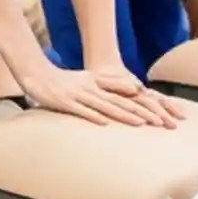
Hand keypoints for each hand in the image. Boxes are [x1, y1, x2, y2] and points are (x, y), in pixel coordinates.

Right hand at [18, 65, 170, 126]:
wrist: (36, 74)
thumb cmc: (63, 81)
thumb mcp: (89, 79)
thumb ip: (108, 83)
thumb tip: (132, 90)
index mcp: (98, 81)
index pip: (125, 93)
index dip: (144, 103)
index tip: (161, 114)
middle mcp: (92, 87)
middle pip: (121, 101)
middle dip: (141, 112)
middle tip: (159, 122)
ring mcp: (79, 94)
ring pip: (106, 105)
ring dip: (123, 115)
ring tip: (140, 124)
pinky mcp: (65, 101)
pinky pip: (82, 110)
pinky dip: (94, 116)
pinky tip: (105, 123)